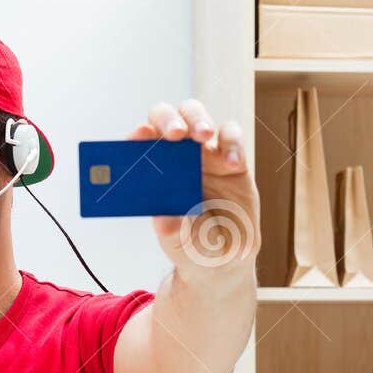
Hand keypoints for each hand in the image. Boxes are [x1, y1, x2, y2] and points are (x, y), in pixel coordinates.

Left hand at [130, 99, 259, 282]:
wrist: (226, 255)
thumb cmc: (192, 242)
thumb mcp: (179, 241)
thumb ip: (171, 228)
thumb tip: (163, 219)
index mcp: (154, 170)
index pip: (141, 143)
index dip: (139, 135)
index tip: (140, 135)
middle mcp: (176, 155)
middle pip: (169, 118)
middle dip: (169, 120)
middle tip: (176, 133)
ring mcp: (205, 154)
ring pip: (197, 117)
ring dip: (198, 121)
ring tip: (203, 135)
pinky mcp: (233, 159)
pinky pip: (232, 137)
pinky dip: (232, 143)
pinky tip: (232, 163)